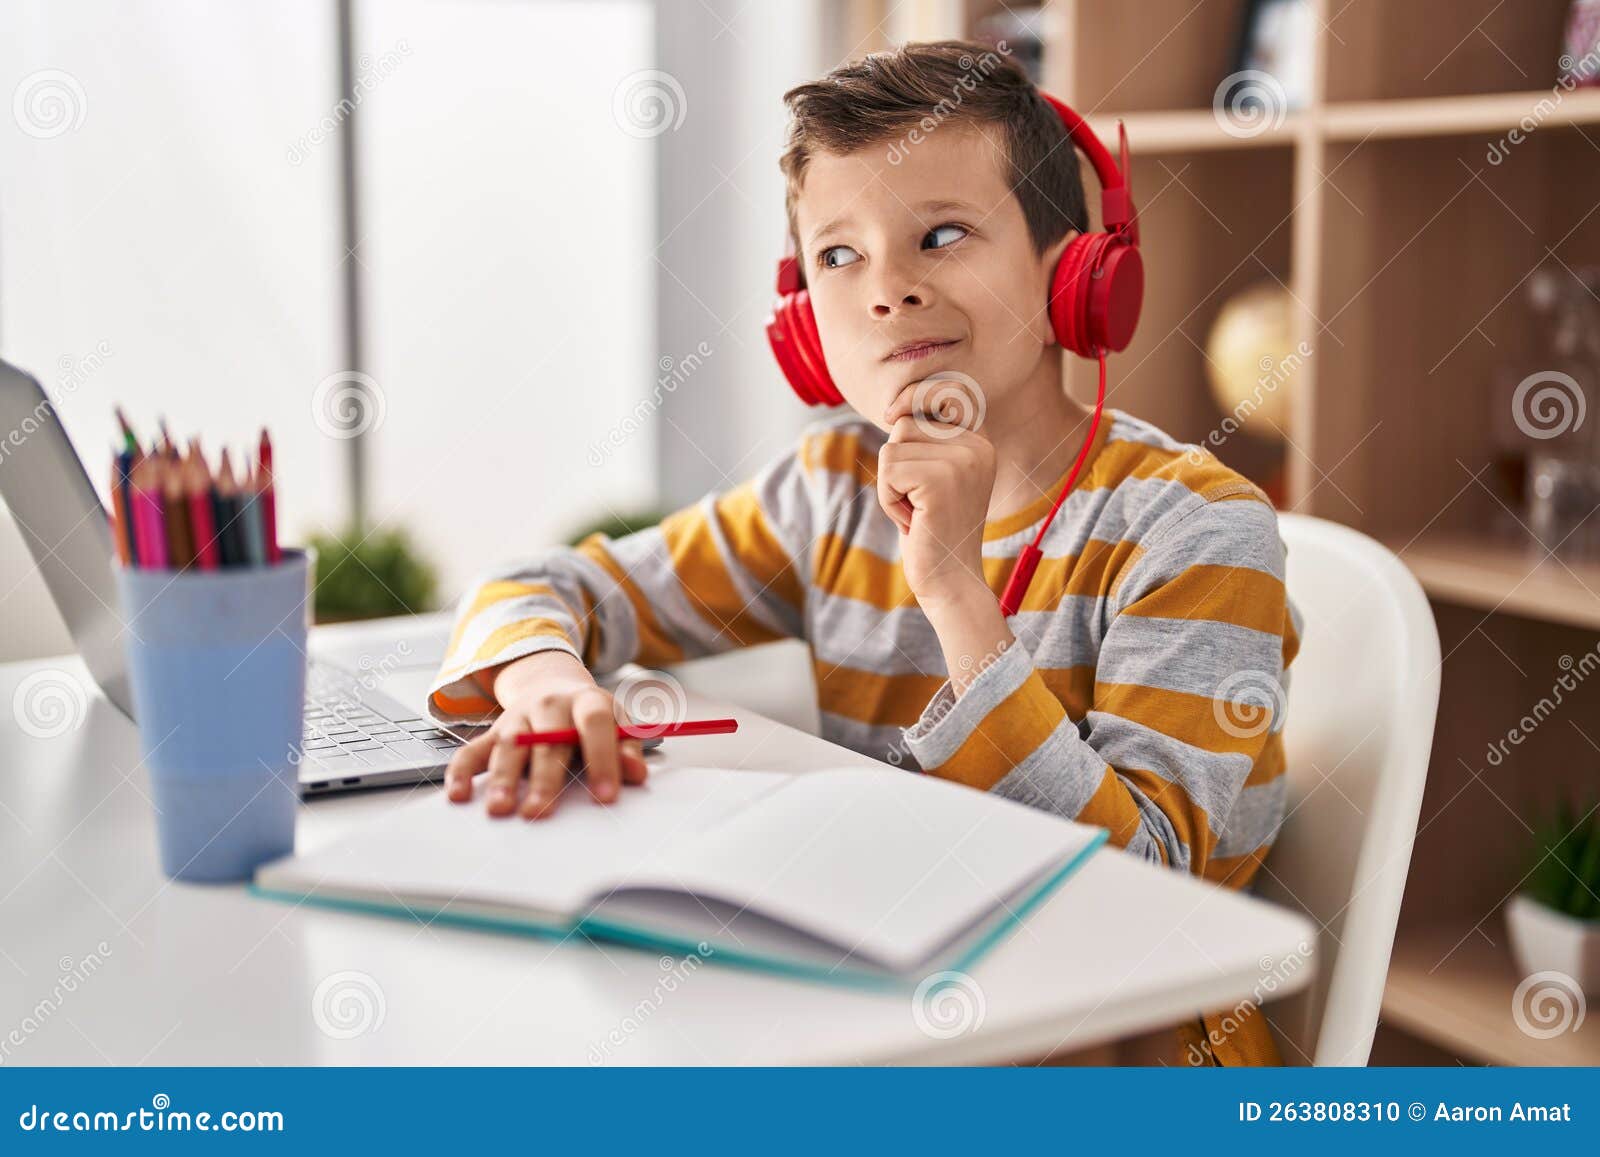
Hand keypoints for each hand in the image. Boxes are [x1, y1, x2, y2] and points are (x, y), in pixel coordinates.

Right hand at [443, 650, 648, 818]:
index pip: (594, 724)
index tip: (605, 796)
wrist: (553, 685)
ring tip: (501, 808)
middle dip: (544, 778)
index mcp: (587, 701)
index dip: (602, 759)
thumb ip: (628, 748)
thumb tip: (636, 774)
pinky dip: (461, 772)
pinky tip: (458, 794)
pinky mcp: (493, 731)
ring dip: (503, 778)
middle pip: (546, 740)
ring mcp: (518, 717)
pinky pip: (472, 749)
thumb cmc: (589, 716)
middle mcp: (550, 705)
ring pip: (508, 746)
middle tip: (540, 811)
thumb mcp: (618, 723)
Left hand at [877, 378, 996, 608]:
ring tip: (916, 511)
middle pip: (906, 424)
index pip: (937, 397)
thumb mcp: (932, 478)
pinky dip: (889, 500)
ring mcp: (963, 462)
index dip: (910, 401)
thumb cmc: (933, 531)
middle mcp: (978, 446)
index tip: (891, 416)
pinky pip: (888, 471)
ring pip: (892, 448)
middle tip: (917, 501)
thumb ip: (923, 443)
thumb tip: (895, 408)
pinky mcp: (941, 480)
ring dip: (890, 485)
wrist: (950, 580)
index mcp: (980, 442)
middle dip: (897, 465)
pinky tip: (913, 521)